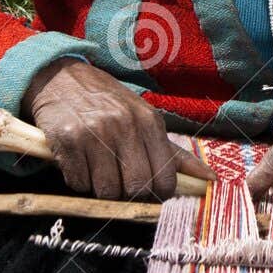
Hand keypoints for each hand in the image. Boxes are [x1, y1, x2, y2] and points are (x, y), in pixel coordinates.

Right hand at [23, 57, 213, 199]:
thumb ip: (175, 153)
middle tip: (119, 181)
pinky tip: (78, 162)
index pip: (165, 179)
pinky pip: (78, 183)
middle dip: (128, 194)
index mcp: (149, 121)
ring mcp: (95, 133)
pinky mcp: (68, 140)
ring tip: (97, 168)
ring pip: (106, 190)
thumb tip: (211, 179)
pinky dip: (78, 181)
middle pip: (137, 188)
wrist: (60, 78)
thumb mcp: (144, 119)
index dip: (157, 194)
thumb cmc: (108, 103)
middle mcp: (125, 126)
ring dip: (101, 189)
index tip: (147, 190)